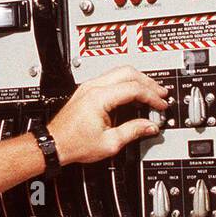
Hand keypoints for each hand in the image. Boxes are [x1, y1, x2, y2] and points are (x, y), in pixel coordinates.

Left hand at [46, 66, 167, 166]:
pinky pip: (111, 78)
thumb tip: (150, 127)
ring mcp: (89, 87)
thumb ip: (133, 132)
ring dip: (138, 80)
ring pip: (119, 72)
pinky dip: (126, 83)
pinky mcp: (87, 91)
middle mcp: (93, 87)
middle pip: (128, 72)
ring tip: (151, 92)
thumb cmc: (74, 143)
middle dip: (148, 82)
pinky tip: (134, 93)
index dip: (151, 96)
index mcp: (99, 98)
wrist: (54, 144)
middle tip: (161, 93)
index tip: (160, 105)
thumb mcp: (109, 142)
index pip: (133, 88)